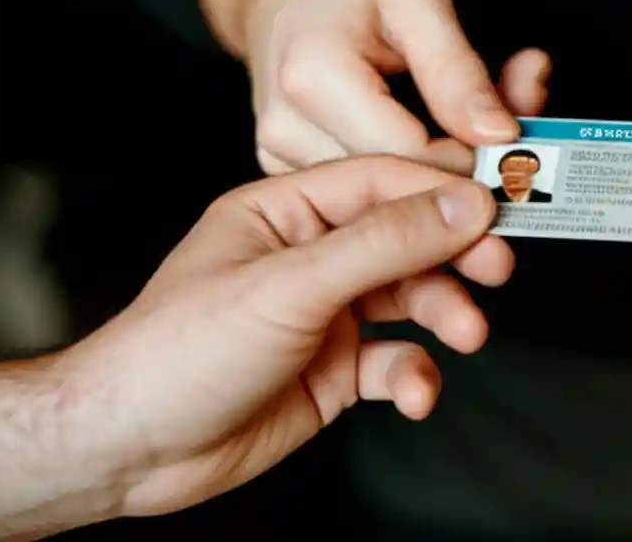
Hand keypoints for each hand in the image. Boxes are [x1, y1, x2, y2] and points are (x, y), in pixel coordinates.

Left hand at [57, 156, 508, 516]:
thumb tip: (460, 204)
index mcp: (286, 211)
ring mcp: (325, 314)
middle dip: (455, 256)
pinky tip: (416, 392)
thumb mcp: (291, 284)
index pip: (382, 181)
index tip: (499, 202)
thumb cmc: (178, 353)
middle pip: (407, 239)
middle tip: (498, 269)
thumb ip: (384, 242)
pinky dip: (416, 374)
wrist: (132, 450)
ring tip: (467, 335)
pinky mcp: (335, 370)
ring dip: (445, 315)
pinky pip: (396, 360)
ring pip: (410, 299)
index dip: (443, 189)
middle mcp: (310, 256)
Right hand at [198, 0, 549, 174]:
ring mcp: (278, 155)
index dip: (472, 164)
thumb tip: (501, 136)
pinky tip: (429, 162)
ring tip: (466, 151)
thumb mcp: (419, 3)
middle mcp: (286, 127)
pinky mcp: (285, 171)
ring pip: (378, 203)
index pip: (411, 156)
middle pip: (393, 188)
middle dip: (460, 181)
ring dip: (434, 189)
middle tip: (510, 169)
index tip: (517, 157)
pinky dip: (402, 188)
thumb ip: (460, 73)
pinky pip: (357, 201)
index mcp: (314, 77)